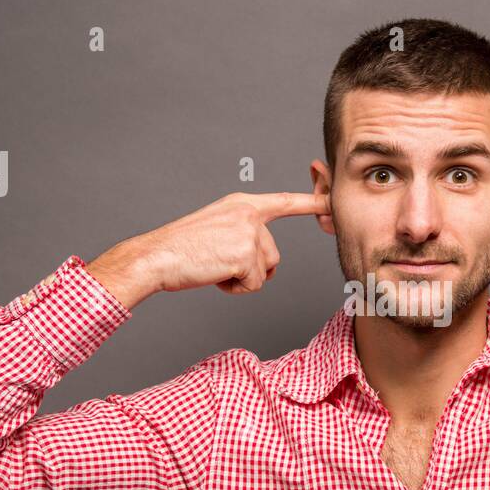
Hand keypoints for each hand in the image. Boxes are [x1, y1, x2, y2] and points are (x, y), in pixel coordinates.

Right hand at [87, 191, 329, 309]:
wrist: (156, 256)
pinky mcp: (246, 254)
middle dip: (250, 268)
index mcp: (242, 204)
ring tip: (214, 267)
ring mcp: (249, 232)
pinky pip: (255, 284)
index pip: (285, 202)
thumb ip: (245, 234)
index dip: (313, 202)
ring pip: (266, 270)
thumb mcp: (218, 228)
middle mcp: (249, 213)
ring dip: (243, 279)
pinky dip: (236, 288)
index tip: (333, 200)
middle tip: (216, 261)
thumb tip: (268, 264)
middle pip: (273, 254)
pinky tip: (215, 276)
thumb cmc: (182, 249)